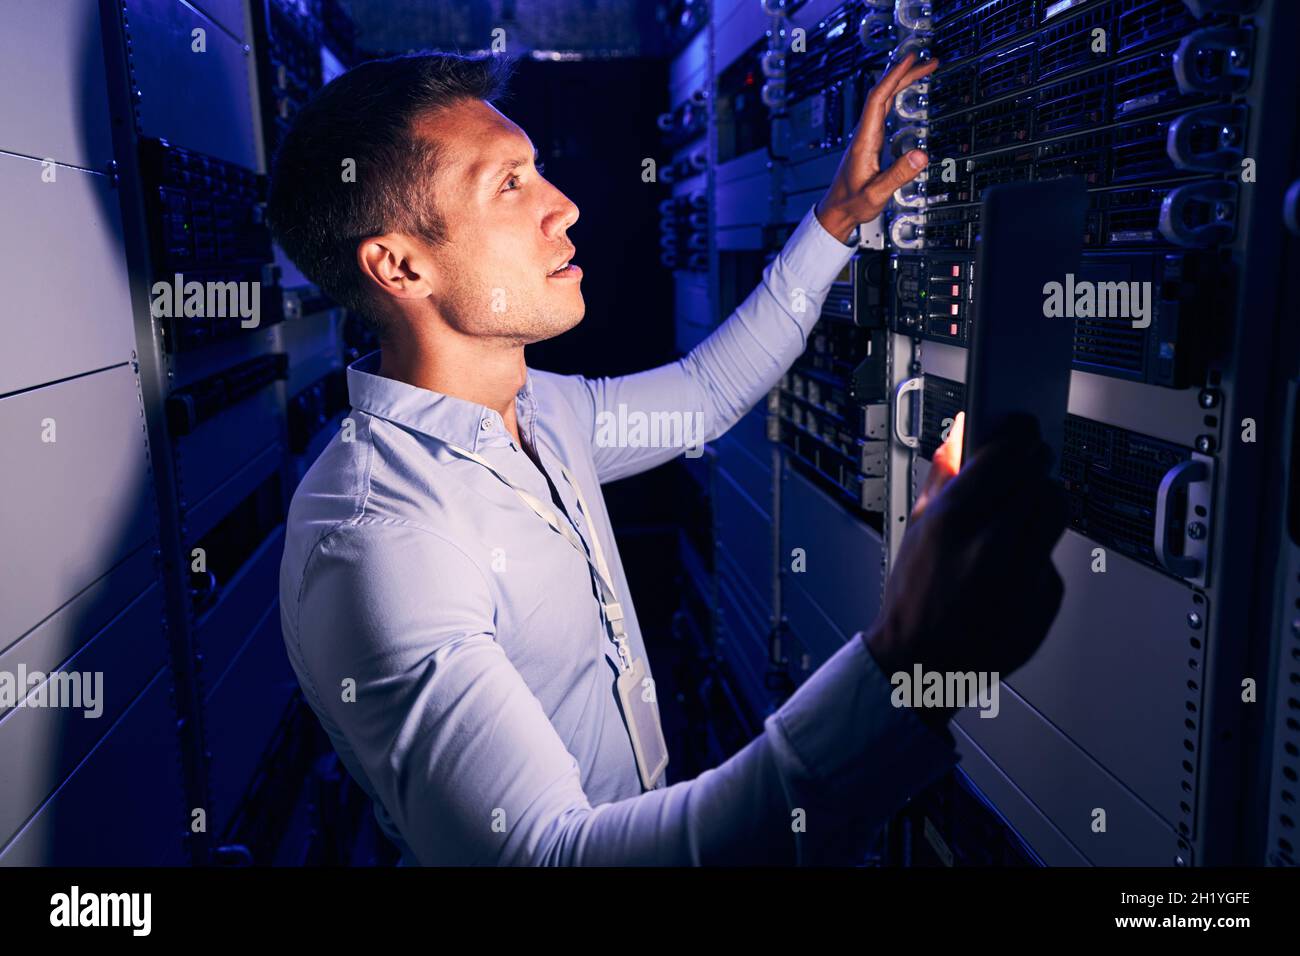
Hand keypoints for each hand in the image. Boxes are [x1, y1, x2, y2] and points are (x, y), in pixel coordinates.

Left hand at [814, 53, 938, 242]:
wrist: (837, 212)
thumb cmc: (852, 204)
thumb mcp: (877, 194)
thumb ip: (898, 175)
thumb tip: (921, 155)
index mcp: (864, 141)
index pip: (878, 99)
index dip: (894, 77)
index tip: (911, 60)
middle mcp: (864, 135)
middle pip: (883, 94)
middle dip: (904, 74)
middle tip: (927, 61)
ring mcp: (866, 137)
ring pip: (883, 101)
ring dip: (901, 82)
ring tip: (922, 70)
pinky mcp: (869, 142)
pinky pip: (883, 111)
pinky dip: (896, 96)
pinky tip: (904, 93)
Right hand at [862, 413, 1068, 728]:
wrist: (923, 666)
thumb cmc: (913, 598)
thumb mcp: (916, 527)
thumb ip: (943, 473)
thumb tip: (961, 429)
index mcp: (953, 521)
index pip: (1006, 453)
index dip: (1018, 432)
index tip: (1020, 426)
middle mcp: (992, 545)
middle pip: (1040, 477)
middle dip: (1033, 467)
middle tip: (1023, 468)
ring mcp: (1024, 575)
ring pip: (1057, 510)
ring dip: (1042, 503)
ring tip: (1020, 514)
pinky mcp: (1046, 599)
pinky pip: (1053, 555)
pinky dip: (1037, 553)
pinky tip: (1011, 566)